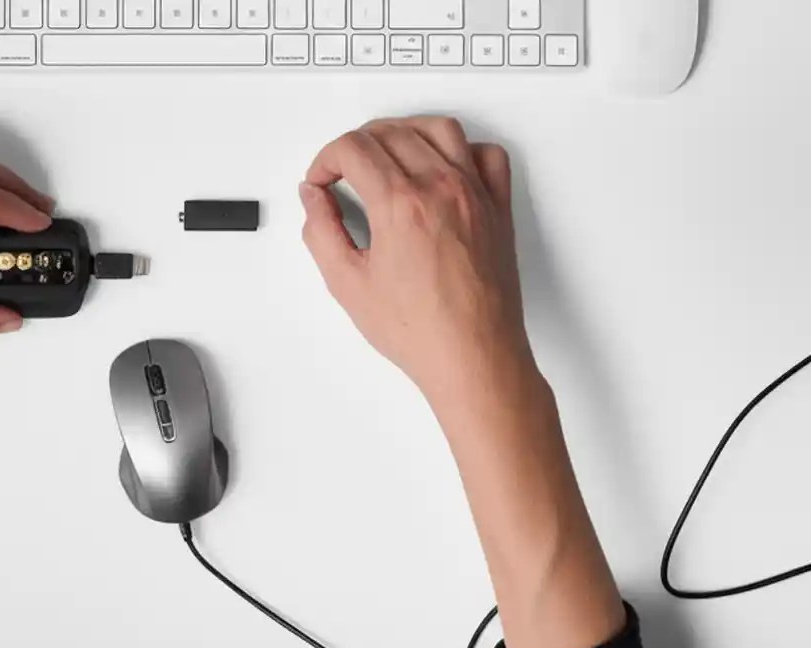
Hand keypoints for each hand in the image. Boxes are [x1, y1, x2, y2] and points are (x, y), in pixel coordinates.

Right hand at [299, 116, 533, 407]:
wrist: (474, 357)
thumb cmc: (422, 331)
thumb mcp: (348, 284)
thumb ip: (322, 232)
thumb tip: (314, 199)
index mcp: (400, 204)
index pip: (353, 148)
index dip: (325, 160)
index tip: (321, 181)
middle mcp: (441, 188)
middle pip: (391, 132)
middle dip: (356, 145)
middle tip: (343, 171)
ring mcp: (474, 194)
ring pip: (439, 128)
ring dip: (404, 132)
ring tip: (385, 154)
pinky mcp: (497, 208)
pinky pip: (486, 154)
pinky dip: (461, 148)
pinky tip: (441, 165)